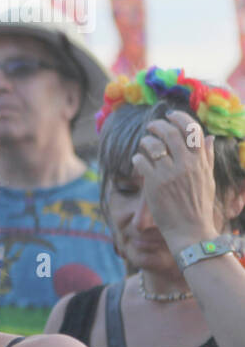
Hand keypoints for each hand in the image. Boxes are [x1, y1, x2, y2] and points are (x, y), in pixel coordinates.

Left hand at [130, 111, 219, 248]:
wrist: (190, 231)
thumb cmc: (198, 205)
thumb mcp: (208, 180)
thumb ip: (207, 157)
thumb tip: (210, 137)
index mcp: (201, 162)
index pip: (193, 130)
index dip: (180, 118)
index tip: (170, 116)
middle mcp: (187, 165)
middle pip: (170, 133)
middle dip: (158, 125)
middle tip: (151, 127)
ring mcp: (170, 174)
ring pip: (153, 145)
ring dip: (145, 141)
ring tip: (144, 144)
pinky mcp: (154, 183)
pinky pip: (140, 161)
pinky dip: (137, 158)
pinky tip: (138, 161)